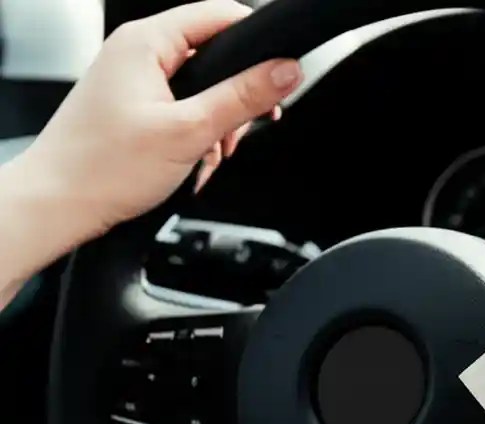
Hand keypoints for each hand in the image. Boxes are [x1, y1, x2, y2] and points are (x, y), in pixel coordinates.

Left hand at [0, 0, 300, 301]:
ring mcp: (133, 79)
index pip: (219, 15)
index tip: (280, 71)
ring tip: (211, 152)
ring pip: (202, 86)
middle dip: (238, 95)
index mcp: (146, 42)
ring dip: (219, 121)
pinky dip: (199, 132)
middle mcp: (136, 52)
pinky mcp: (133, 105)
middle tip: (240, 128)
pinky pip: (183, 107)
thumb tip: (286, 71)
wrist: (58, 204)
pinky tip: (196, 158)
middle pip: (215, 54)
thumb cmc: (102, 168)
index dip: (257, 41)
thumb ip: (244, 96)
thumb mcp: (190, 130)